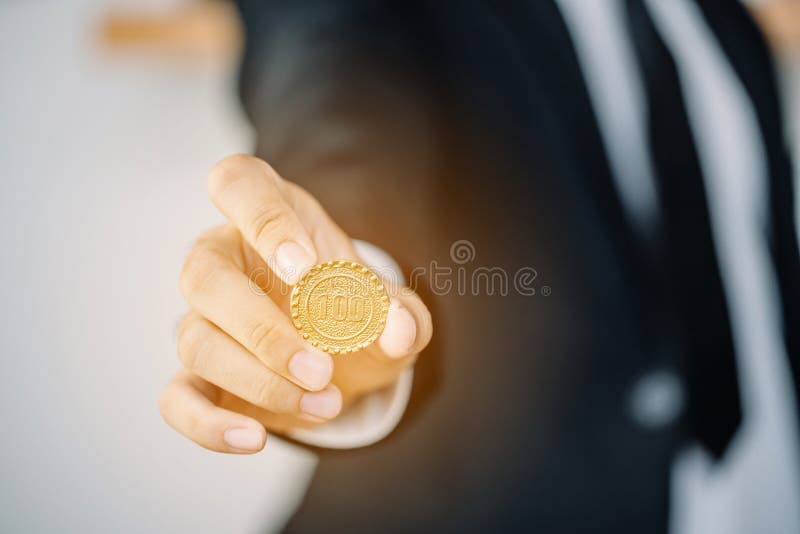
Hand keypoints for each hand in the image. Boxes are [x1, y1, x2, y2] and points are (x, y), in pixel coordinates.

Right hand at [159, 155, 431, 452]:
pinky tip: (255, 439)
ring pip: (195, 340)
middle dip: (263, 329)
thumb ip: (403, 313)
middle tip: (321, 369)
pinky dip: (209, 426)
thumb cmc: (356, 309)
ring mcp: (202, 316)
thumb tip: (397, 330)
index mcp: (269, 215)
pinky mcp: (199, 374)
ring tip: (323, 402)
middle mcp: (222, 258)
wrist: (343, 355)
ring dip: (259, 381)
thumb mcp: (389, 307)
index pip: (238, 184)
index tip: (305, 267)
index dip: (263, 219)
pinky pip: (178, 398)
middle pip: (203, 275)